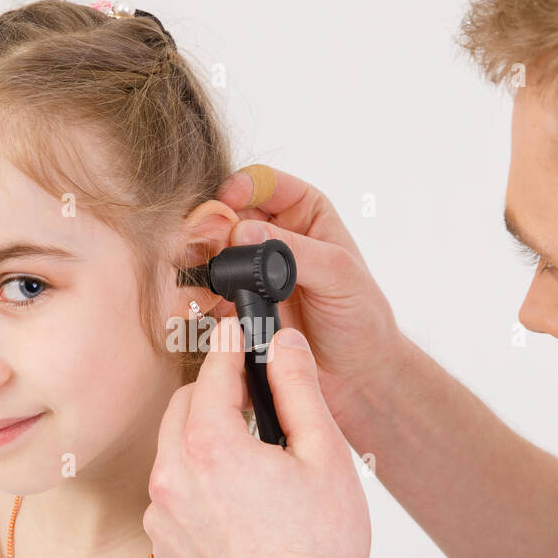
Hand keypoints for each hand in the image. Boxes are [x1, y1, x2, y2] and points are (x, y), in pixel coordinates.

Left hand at [144, 317, 370, 557]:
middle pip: (183, 406)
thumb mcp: (325, 456)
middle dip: (215, 396)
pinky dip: (198, 484)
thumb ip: (298, 390)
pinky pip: (172, 493)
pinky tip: (240, 505)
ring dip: (205, 441)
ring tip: (255, 463)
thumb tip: (282, 346)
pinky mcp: (163, 545)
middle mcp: (172, 476)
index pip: (211, 370)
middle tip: (258, 407)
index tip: (238, 328)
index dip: (230, 345)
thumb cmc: (320, 553)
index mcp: (210, 445)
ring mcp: (162, 515)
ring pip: (174, 450)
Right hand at [213, 165, 404, 434]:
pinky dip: (196, 295)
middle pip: (225, 213)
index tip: (227, 203)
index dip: (240, 188)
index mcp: (302, 212)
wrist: (355, 375)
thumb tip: (245, 232)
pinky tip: (199, 303)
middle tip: (207, 244)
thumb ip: (295, 251)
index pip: (262, 182)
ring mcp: (250, 271)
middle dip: (211, 225)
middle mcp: (272, 235)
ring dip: (198, 259)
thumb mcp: (339, 276)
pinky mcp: (234, 305)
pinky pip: (205, 292)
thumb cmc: (362, 319)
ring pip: (209, 250)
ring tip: (201, 273)